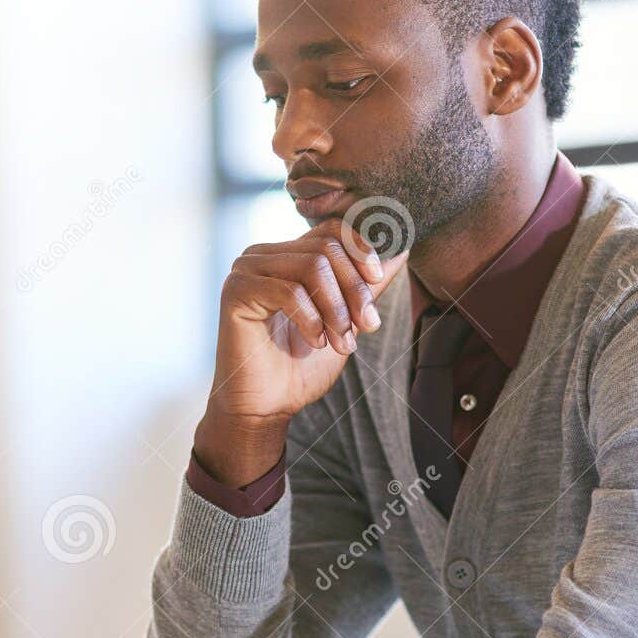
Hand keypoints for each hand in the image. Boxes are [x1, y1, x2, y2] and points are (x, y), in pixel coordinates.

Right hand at [196, 218, 408, 484]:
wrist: (266, 407)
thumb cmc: (300, 367)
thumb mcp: (346, 320)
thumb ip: (367, 286)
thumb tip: (401, 250)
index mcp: (285, 256)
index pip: (330, 230)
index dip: (361, 249)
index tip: (377, 281)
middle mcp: (262, 256)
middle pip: (326, 247)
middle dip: (355, 289)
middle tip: (367, 327)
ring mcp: (246, 270)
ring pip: (312, 266)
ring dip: (337, 309)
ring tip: (342, 342)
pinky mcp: (236, 291)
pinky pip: (289, 291)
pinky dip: (312, 319)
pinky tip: (315, 342)